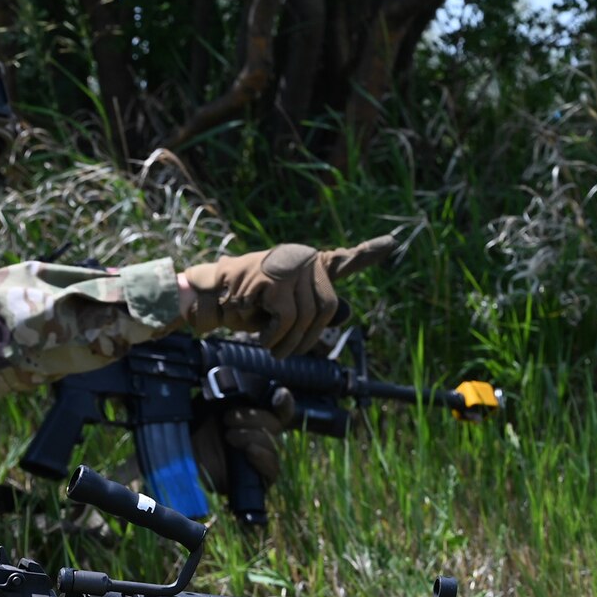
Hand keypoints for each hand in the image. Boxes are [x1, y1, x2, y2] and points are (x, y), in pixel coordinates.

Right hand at [180, 234, 395, 356]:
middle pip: (327, 307)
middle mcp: (301, 258)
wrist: (205, 296)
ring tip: (273, 348)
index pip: (342, 260)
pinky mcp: (275, 280)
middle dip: (311, 337)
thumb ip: (313, 310)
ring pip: (308, 316)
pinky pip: (288, 319)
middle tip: (288, 352)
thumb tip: (348, 312)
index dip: (367, 253)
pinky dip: (276, 336)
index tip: (391, 243)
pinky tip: (263, 339)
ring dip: (290, 342)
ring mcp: (288, 267)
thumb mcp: (282, 308)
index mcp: (305, 263)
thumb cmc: (243, 304)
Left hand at [193, 386, 297, 494]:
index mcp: (250, 416)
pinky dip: (264, 459)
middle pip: (276, 425)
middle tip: (227, 418)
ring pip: (274, 445)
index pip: (280, 408)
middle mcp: (257, 436)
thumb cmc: (189, 432)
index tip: (277, 396)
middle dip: (255, 417)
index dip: (283, 401)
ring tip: (229, 436)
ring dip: (253, 436)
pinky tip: (250, 451)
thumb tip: (237, 383)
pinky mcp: (254, 481)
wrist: (174, 461)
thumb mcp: (204, 406)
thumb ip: (225, 394)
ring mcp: (257, 459)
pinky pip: (272, 471)